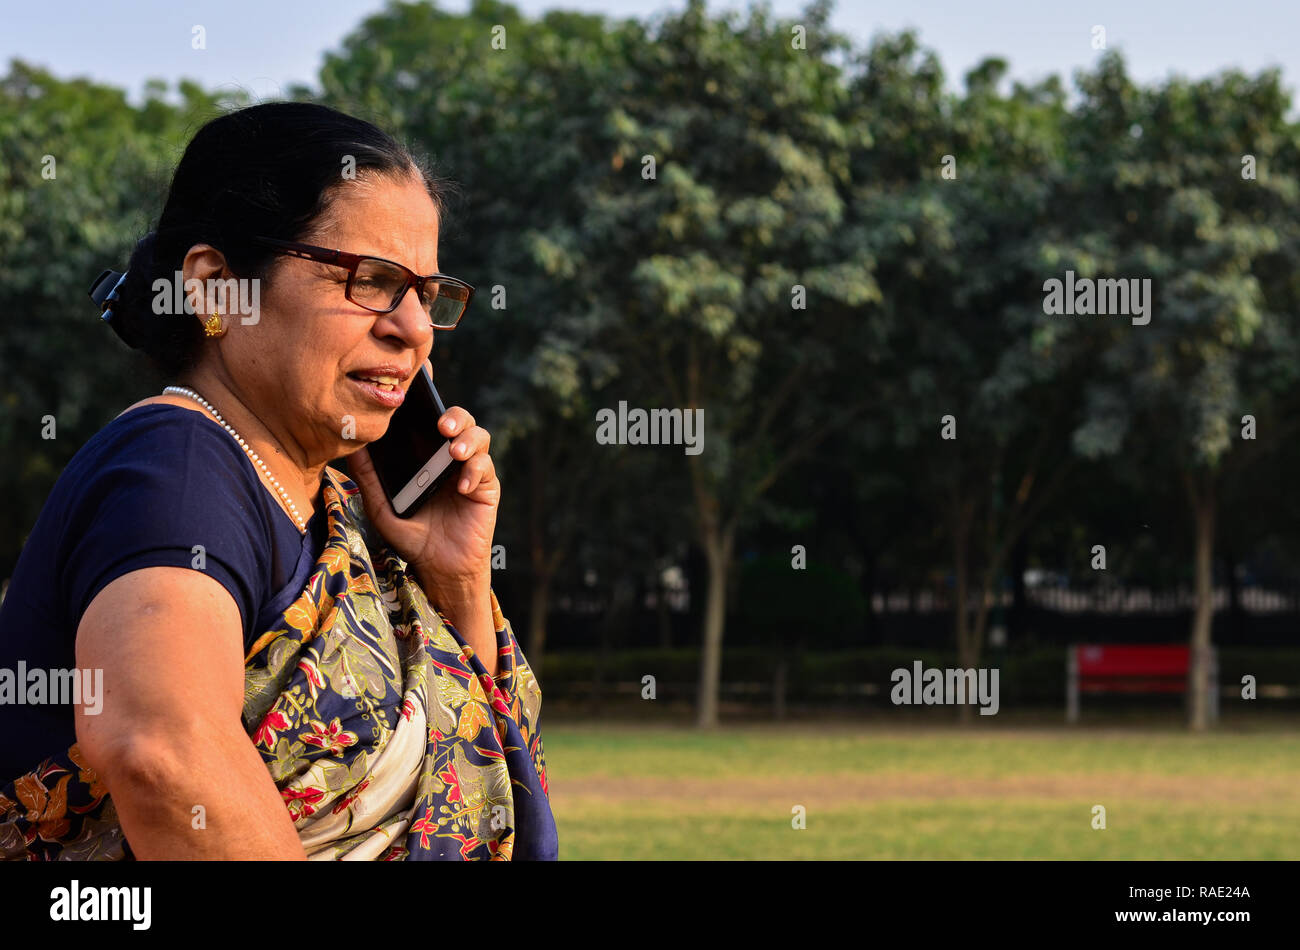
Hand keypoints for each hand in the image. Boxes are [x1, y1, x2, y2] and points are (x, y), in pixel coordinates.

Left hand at [348, 360, 498, 588]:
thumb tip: (351, 441)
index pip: (429, 415)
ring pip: (479, 437)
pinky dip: (474, 472)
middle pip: (459, 418)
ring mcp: (471, 471)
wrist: (438, 569)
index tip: (423, 371)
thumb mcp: (381, 505)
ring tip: (454, 452)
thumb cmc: (411, 536)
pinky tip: (460, 485)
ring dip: (468, 439)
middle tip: (440, 426)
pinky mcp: (487, 489)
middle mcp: (450, 456)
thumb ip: (369, 475)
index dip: (429, 392)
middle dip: (453, 415)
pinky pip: (486, 469)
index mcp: (426, 453)